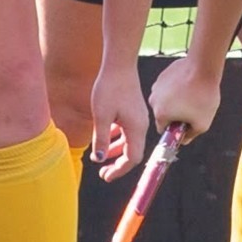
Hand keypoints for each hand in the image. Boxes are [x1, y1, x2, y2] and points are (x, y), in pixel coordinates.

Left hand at [89, 65, 149, 181]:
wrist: (119, 64)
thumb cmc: (109, 88)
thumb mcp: (101, 116)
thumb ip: (101, 139)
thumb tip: (100, 159)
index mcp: (136, 129)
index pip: (132, 158)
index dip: (119, 170)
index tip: (105, 176)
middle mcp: (141, 125)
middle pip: (132, 152)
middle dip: (117, 163)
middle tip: (103, 172)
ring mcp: (138, 117)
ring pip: (129, 140)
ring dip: (116, 150)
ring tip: (101, 157)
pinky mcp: (133, 110)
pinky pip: (127, 130)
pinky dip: (117, 137)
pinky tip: (106, 136)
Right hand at [147, 56, 223, 142]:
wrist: (203, 67)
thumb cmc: (203, 96)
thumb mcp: (202, 124)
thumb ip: (190, 136)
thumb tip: (183, 140)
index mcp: (160, 114)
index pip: (163, 130)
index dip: (175, 130)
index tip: (186, 124)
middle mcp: (153, 100)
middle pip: (163, 115)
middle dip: (175, 115)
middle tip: (192, 110)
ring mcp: (156, 86)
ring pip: (165, 101)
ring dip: (175, 102)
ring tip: (192, 96)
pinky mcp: (162, 75)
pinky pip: (167, 88)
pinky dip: (176, 89)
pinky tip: (189, 86)